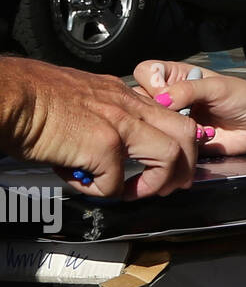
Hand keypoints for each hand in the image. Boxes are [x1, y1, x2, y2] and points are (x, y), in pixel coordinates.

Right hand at [0, 57, 196, 199]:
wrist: (11, 96)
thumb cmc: (34, 100)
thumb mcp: (82, 99)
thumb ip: (103, 117)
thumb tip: (105, 149)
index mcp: (125, 95)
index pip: (172, 115)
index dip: (177, 143)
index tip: (166, 164)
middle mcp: (129, 106)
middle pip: (187, 133)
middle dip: (185, 166)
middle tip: (167, 185)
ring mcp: (120, 124)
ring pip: (170, 155)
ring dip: (155, 182)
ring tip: (131, 191)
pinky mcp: (103, 146)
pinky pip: (116, 183)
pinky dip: (102, 192)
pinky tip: (82, 183)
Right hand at [132, 60, 245, 157]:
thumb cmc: (244, 98)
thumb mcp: (216, 86)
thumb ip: (188, 89)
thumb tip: (161, 99)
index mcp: (177, 77)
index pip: (145, 72)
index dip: (150, 81)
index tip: (163, 91)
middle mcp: (171, 98)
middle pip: (140, 100)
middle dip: (154, 108)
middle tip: (175, 112)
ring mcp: (174, 120)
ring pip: (150, 124)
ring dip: (166, 127)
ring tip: (190, 126)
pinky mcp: (180, 141)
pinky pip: (165, 144)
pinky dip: (175, 144)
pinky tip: (192, 140)